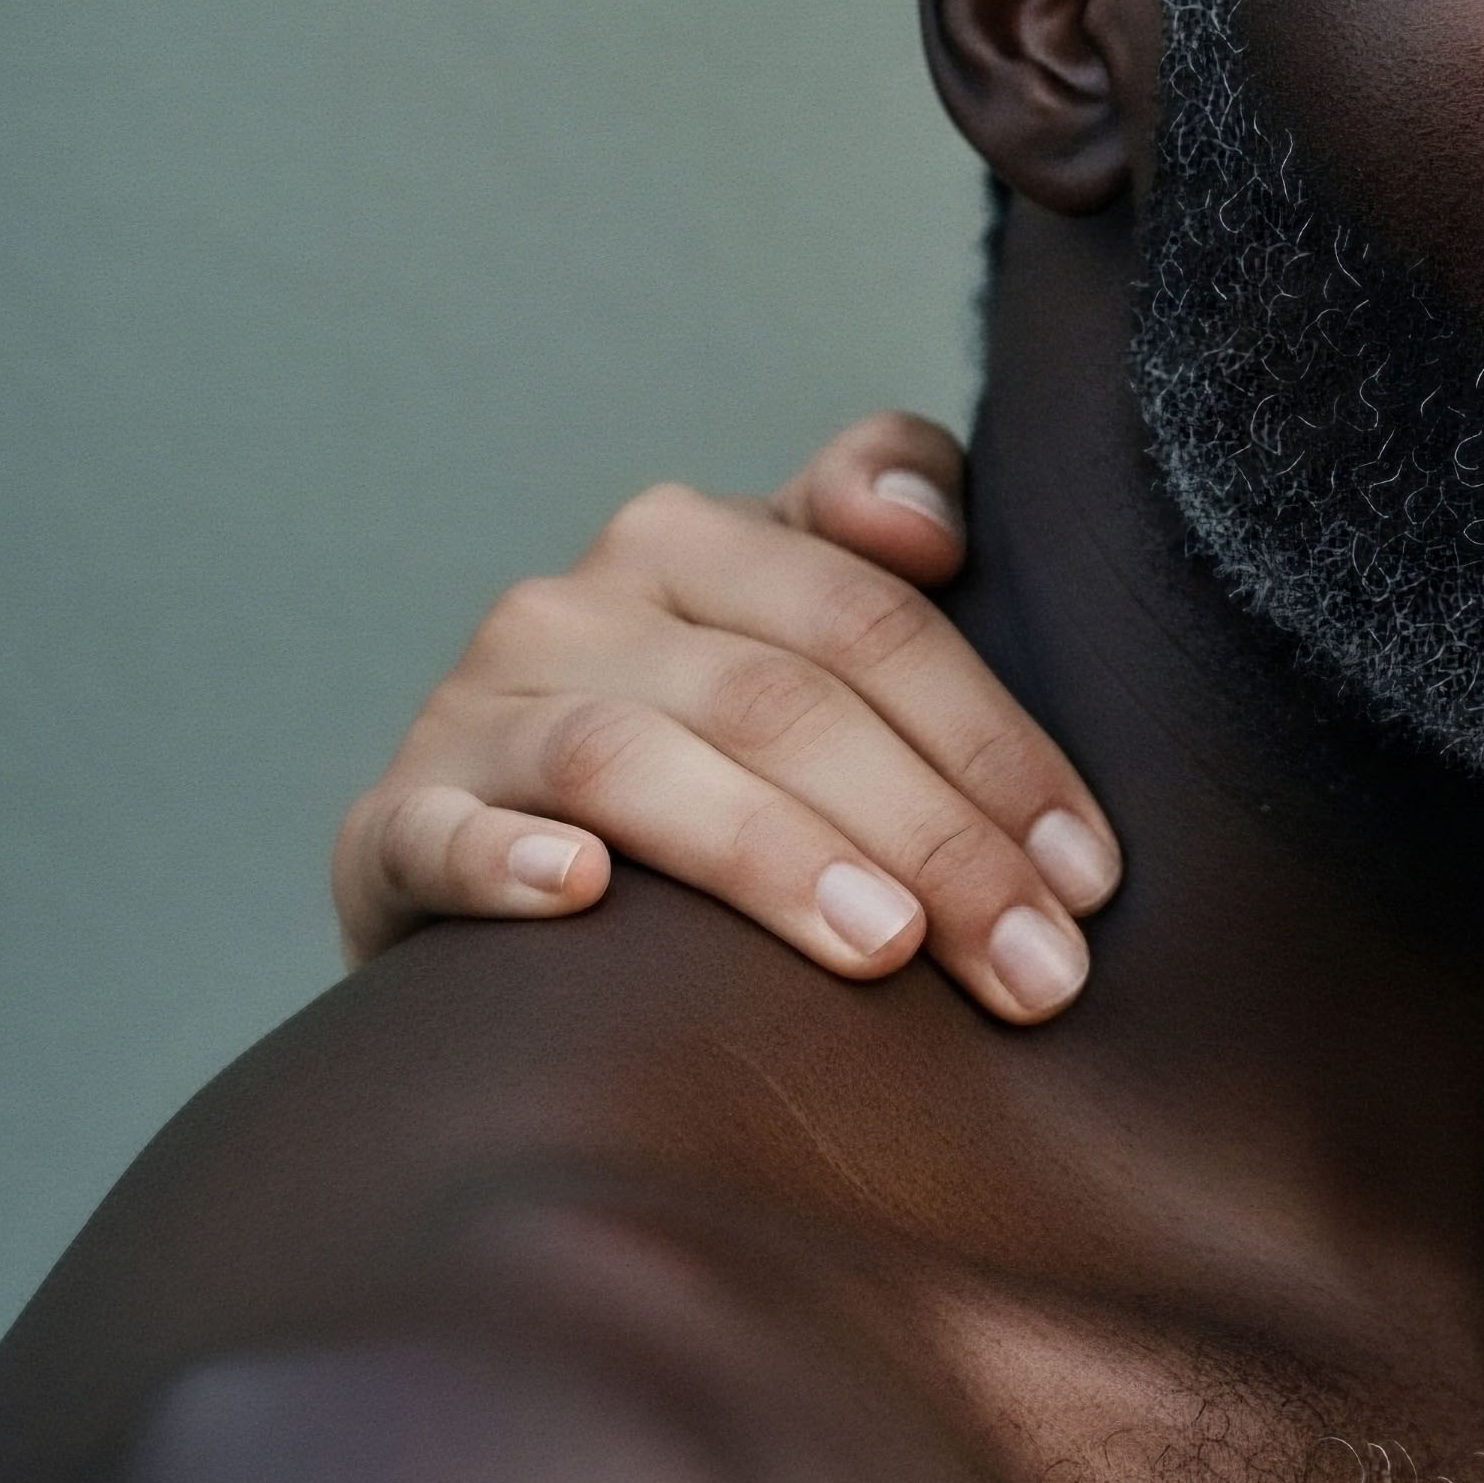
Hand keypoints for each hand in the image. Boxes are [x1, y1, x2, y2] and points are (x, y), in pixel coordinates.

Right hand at [330, 413, 1116, 1022]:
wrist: (503, 866)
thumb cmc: (718, 749)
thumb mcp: (806, 621)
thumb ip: (879, 516)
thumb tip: (923, 524)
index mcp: (696, 542)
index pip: (877, 625)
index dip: (998, 746)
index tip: (1091, 878)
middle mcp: (575, 604)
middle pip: (782, 702)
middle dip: (931, 840)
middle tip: (1033, 966)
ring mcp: (475, 712)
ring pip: (635, 760)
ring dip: (771, 854)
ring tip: (885, 949)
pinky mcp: (391, 827)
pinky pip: (438, 833)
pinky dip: (504, 857)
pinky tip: (581, 893)